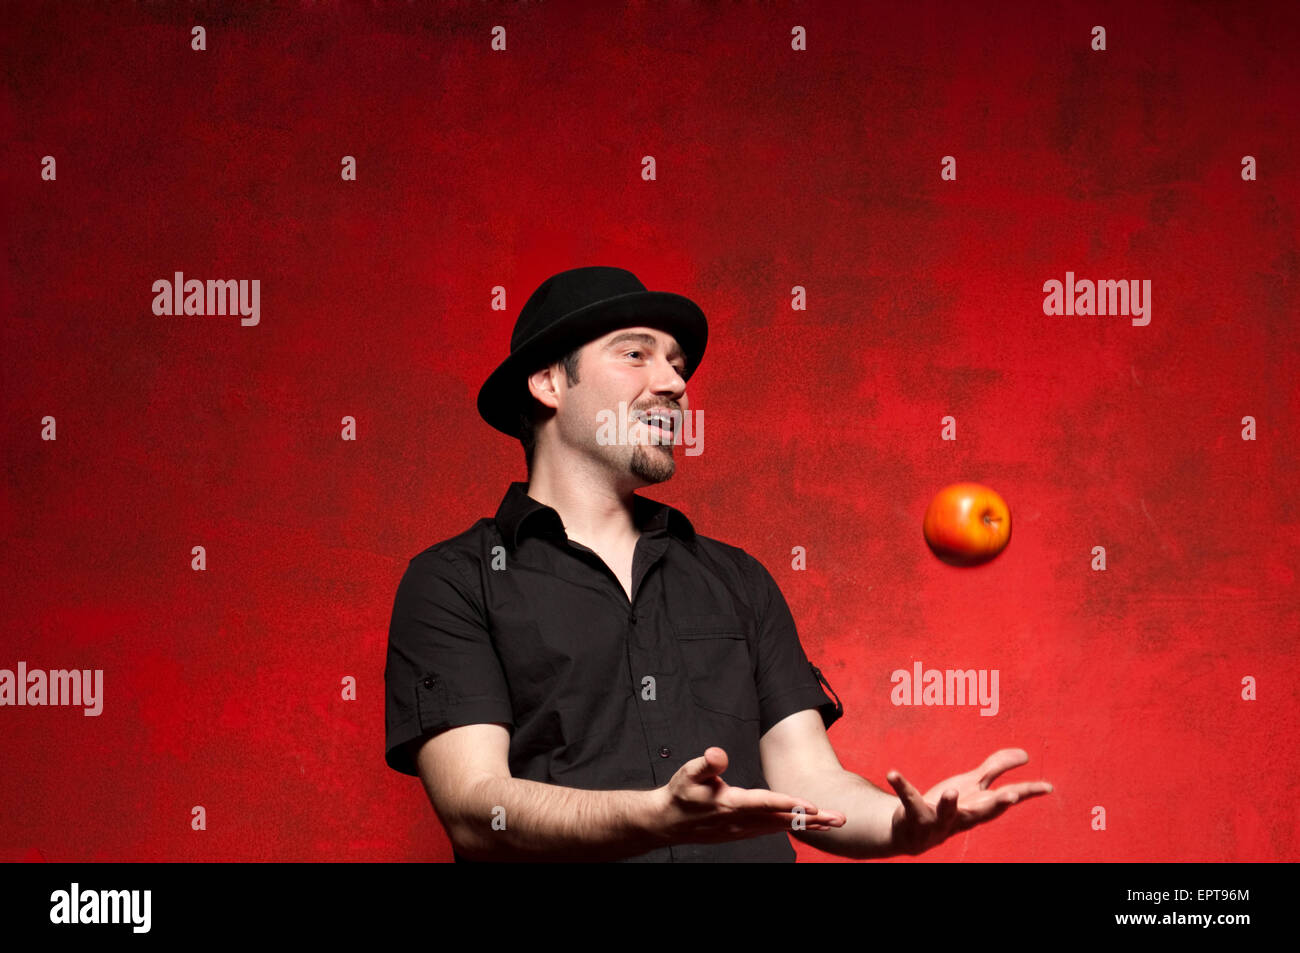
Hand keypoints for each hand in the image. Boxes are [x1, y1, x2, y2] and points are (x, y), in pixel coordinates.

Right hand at [654, 746, 845, 844]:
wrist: (667, 822)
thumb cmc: (680, 795)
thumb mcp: (688, 774)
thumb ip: (706, 764)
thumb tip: (718, 754)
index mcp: (731, 804)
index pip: (766, 803)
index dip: (789, 804)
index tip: (812, 806)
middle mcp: (742, 820)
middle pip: (783, 820)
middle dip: (813, 820)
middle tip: (841, 819)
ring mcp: (744, 829)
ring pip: (782, 827)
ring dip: (808, 826)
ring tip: (833, 824)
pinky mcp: (743, 831)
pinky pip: (773, 830)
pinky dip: (792, 828)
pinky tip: (805, 826)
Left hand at [886, 748, 1052, 855]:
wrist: (913, 832)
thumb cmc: (949, 806)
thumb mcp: (974, 785)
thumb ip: (997, 768)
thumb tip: (1025, 755)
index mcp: (980, 807)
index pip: (1008, 799)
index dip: (1028, 793)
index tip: (1047, 787)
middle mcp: (964, 816)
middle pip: (982, 812)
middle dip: (996, 805)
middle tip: (1010, 797)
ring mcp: (939, 819)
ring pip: (947, 813)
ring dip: (950, 803)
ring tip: (951, 790)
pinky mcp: (915, 815)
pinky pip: (909, 799)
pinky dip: (902, 785)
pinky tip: (892, 772)